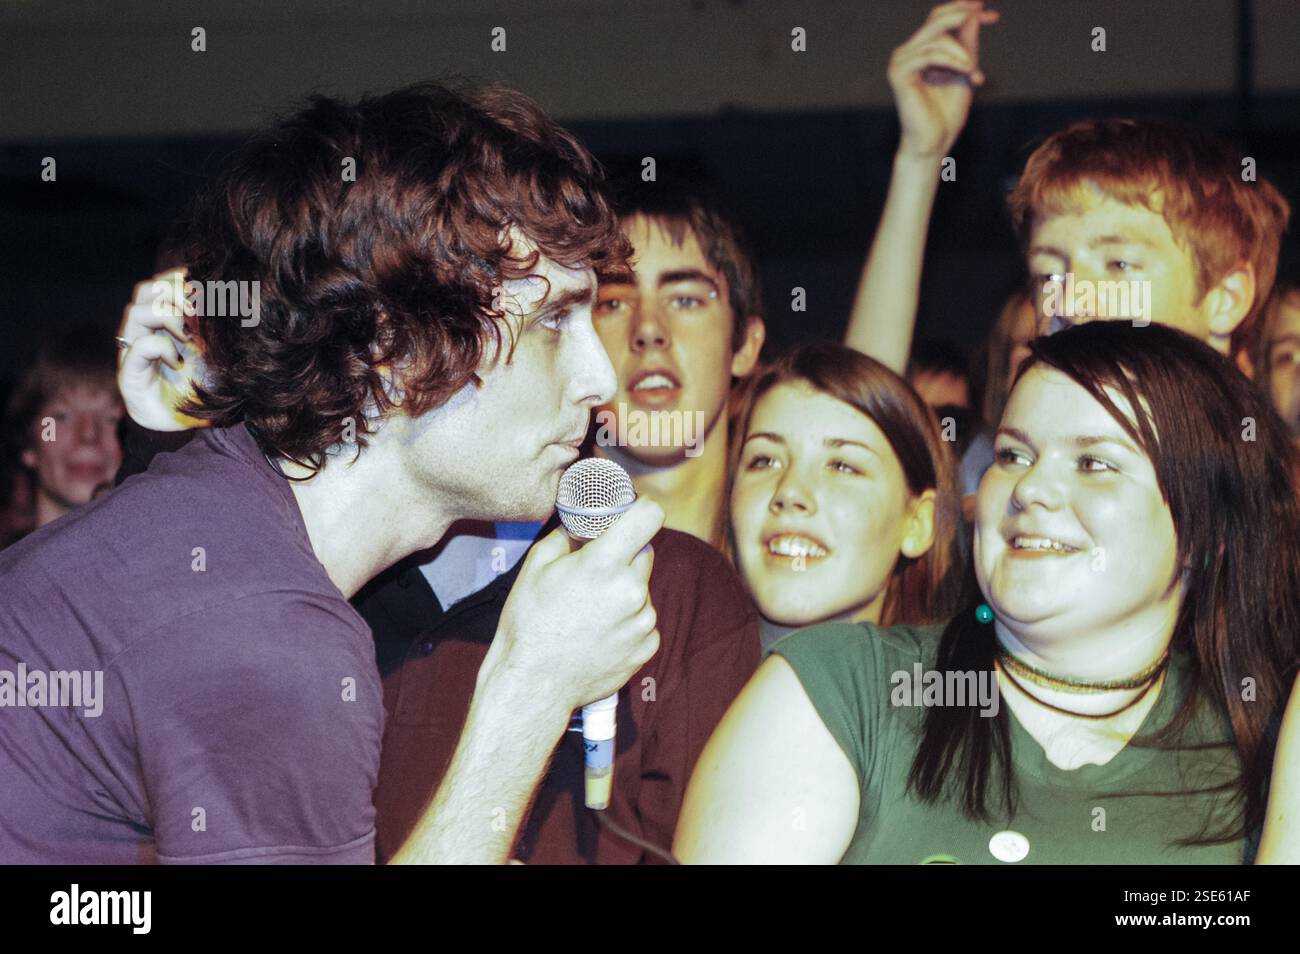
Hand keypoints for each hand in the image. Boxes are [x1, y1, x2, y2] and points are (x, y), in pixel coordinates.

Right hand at [117, 268, 209, 431]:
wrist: (186, 429)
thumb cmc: (203, 387)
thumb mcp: (216, 352)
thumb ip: (216, 327)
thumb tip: (236, 298)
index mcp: (164, 322)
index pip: (161, 283)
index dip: (178, 277)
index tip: (204, 282)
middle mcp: (145, 331)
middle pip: (146, 290)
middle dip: (174, 293)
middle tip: (198, 310)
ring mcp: (134, 350)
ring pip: (137, 311)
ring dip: (168, 316)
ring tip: (189, 336)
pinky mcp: (130, 374)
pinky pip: (139, 346)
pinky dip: (161, 347)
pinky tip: (178, 361)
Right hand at [488, 497, 664, 715]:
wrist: (533, 684)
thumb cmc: (529, 625)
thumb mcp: (535, 567)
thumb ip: (566, 536)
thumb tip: (581, 523)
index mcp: (604, 564)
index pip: (649, 517)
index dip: (642, 509)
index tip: (632, 512)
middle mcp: (631, 590)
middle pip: (644, 553)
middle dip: (624, 556)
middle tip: (595, 571)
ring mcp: (642, 621)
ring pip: (643, 589)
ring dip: (625, 591)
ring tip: (591, 611)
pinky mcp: (647, 647)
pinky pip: (644, 621)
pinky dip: (628, 621)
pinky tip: (600, 632)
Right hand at [889, 1, 998, 159]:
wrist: (933, 143)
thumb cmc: (947, 113)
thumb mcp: (964, 70)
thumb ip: (967, 44)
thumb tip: (974, 14)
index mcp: (920, 51)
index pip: (940, 19)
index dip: (964, 10)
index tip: (993, 16)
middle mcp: (907, 53)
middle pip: (935, 19)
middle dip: (963, 14)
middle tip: (985, 16)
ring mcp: (901, 62)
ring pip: (937, 37)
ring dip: (962, 52)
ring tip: (973, 71)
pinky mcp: (900, 74)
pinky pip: (930, 54)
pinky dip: (952, 60)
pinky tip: (966, 71)